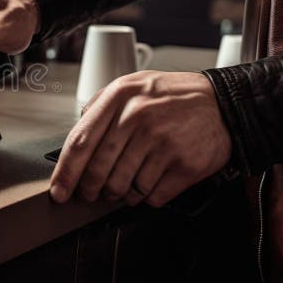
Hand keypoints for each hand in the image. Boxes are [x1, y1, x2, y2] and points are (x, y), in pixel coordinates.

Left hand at [50, 71, 231, 207]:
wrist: (224, 103)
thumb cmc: (173, 96)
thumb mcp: (132, 85)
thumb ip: (101, 104)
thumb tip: (78, 131)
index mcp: (120, 97)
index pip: (81, 141)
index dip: (65, 172)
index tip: (58, 191)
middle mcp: (138, 118)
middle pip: (98, 170)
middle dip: (89, 190)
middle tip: (88, 195)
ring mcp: (162, 143)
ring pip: (122, 187)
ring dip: (117, 194)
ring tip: (121, 186)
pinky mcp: (184, 165)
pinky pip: (151, 196)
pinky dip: (144, 197)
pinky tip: (147, 184)